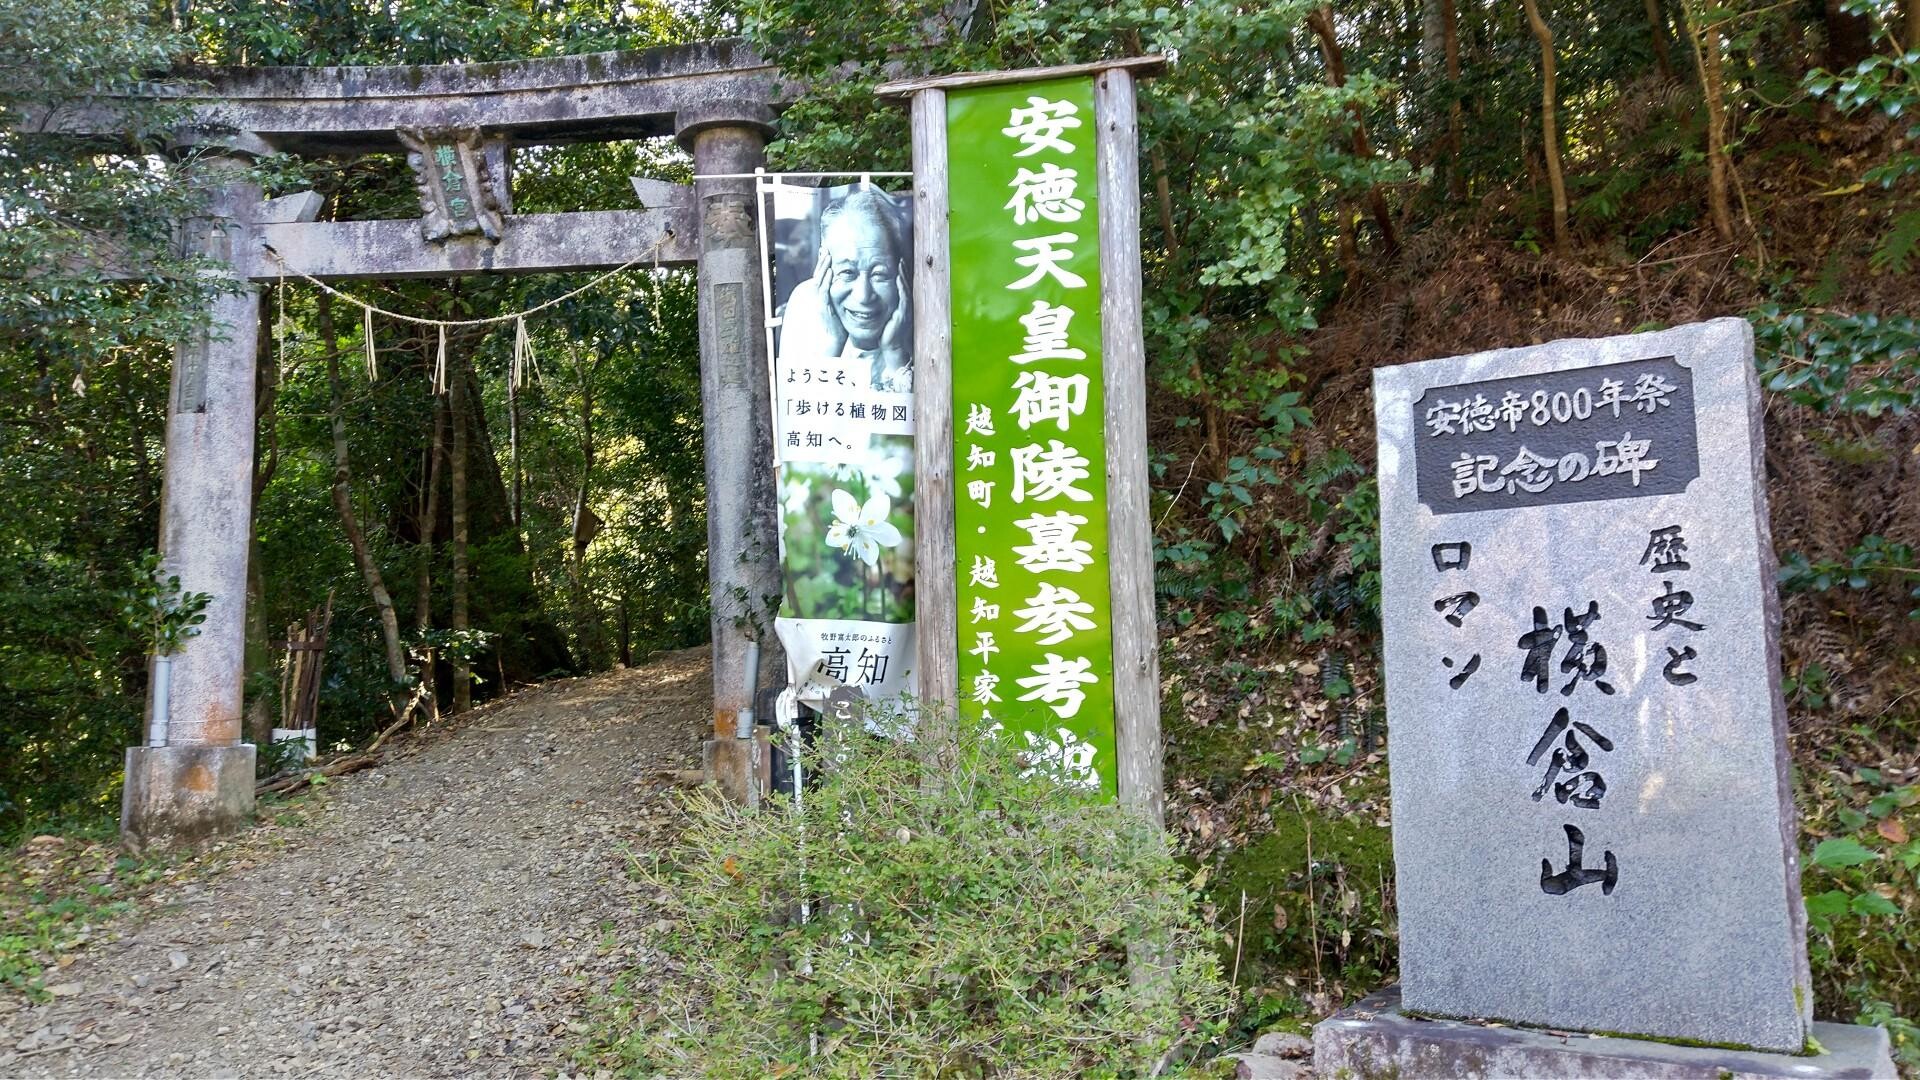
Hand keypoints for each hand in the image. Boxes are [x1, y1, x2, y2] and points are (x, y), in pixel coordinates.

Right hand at [809, 252, 848, 357]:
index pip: (824, 276)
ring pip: (820, 280)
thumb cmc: (840, 324)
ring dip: (823, 267)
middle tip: (824, 248)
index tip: (827, 252)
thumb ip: (842, 296)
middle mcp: (821, 296)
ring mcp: (821, 301)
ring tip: (826, 255)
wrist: (834, 339)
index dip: (824, 264)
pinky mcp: (825, 307)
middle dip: (822, 261)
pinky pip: (824, 291)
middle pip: (820, 275)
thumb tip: (851, 286)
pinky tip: (830, 271)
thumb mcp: (840, 306)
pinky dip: (826, 280)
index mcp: (825, 295)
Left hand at [873, 258, 912, 385]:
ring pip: (905, 288)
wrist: (890, 347)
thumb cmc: (885, 333)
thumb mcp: (884, 316)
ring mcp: (905, 309)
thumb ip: (883, 307)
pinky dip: (902, 287)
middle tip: (901, 259)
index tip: (898, 263)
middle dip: (903, 271)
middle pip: (905, 284)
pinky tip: (899, 278)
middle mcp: (905, 305)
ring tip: (901, 264)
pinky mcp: (903, 314)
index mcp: (901, 305)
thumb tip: (875, 299)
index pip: (901, 286)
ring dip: (903, 275)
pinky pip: (903, 297)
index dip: (900, 274)